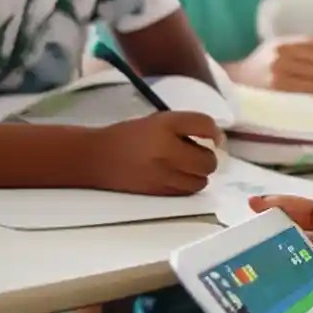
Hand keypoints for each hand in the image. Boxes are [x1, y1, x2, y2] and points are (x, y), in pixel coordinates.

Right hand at [93, 111, 221, 195]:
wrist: (96, 157)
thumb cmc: (130, 136)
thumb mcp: (158, 120)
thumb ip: (187, 126)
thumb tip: (216, 138)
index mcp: (165, 124)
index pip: (204, 125)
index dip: (215, 132)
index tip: (213, 137)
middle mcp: (166, 148)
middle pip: (208, 160)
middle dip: (207, 157)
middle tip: (196, 154)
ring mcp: (163, 173)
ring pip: (202, 179)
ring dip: (199, 174)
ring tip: (185, 167)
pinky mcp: (158, 191)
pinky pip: (188, 191)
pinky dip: (188, 184)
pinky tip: (177, 177)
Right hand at [228, 37, 312, 93]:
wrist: (239, 80)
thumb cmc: (262, 61)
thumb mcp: (277, 46)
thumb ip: (302, 43)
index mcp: (279, 44)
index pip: (312, 44)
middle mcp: (279, 58)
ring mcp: (280, 75)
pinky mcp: (280, 91)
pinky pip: (306, 89)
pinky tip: (311, 87)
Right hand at [250, 195, 312, 312]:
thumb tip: (307, 209)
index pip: (304, 221)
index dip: (281, 211)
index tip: (255, 205)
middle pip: (291, 252)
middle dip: (266, 248)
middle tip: (240, 247)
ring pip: (293, 280)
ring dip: (273, 279)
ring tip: (247, 275)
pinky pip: (303, 308)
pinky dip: (287, 307)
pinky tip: (268, 307)